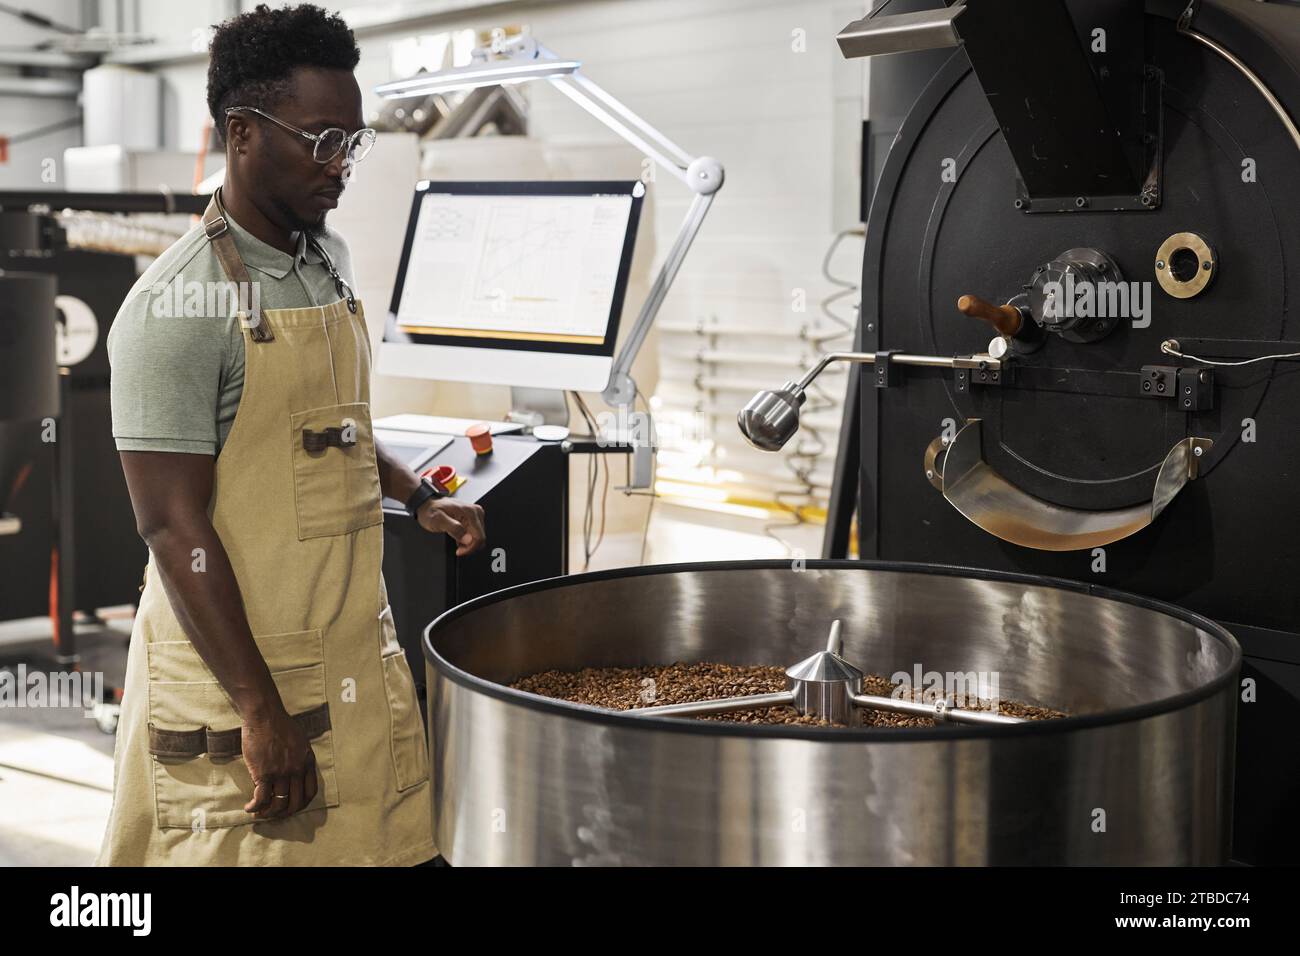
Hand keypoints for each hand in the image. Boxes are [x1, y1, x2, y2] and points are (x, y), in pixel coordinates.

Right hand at [242, 706, 318, 820]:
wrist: (265, 716)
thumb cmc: (280, 724)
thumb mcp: (300, 741)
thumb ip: (300, 757)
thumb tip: (297, 771)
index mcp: (307, 762)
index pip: (310, 792)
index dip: (301, 804)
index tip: (291, 807)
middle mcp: (296, 771)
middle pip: (295, 803)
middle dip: (284, 813)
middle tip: (274, 814)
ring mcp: (281, 773)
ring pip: (278, 805)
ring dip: (268, 814)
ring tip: (259, 814)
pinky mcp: (264, 774)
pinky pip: (261, 799)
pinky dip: (255, 808)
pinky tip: (249, 808)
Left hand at [417, 497, 485, 555]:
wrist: (428, 505)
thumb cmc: (431, 510)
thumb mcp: (438, 520)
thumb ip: (454, 529)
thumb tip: (467, 539)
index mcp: (470, 511)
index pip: (479, 536)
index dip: (470, 548)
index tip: (459, 551)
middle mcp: (475, 512)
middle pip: (480, 538)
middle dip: (469, 546)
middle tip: (457, 548)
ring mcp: (475, 515)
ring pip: (478, 537)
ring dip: (468, 543)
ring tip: (455, 540)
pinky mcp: (472, 519)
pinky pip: (474, 534)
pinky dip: (467, 539)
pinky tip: (458, 537)